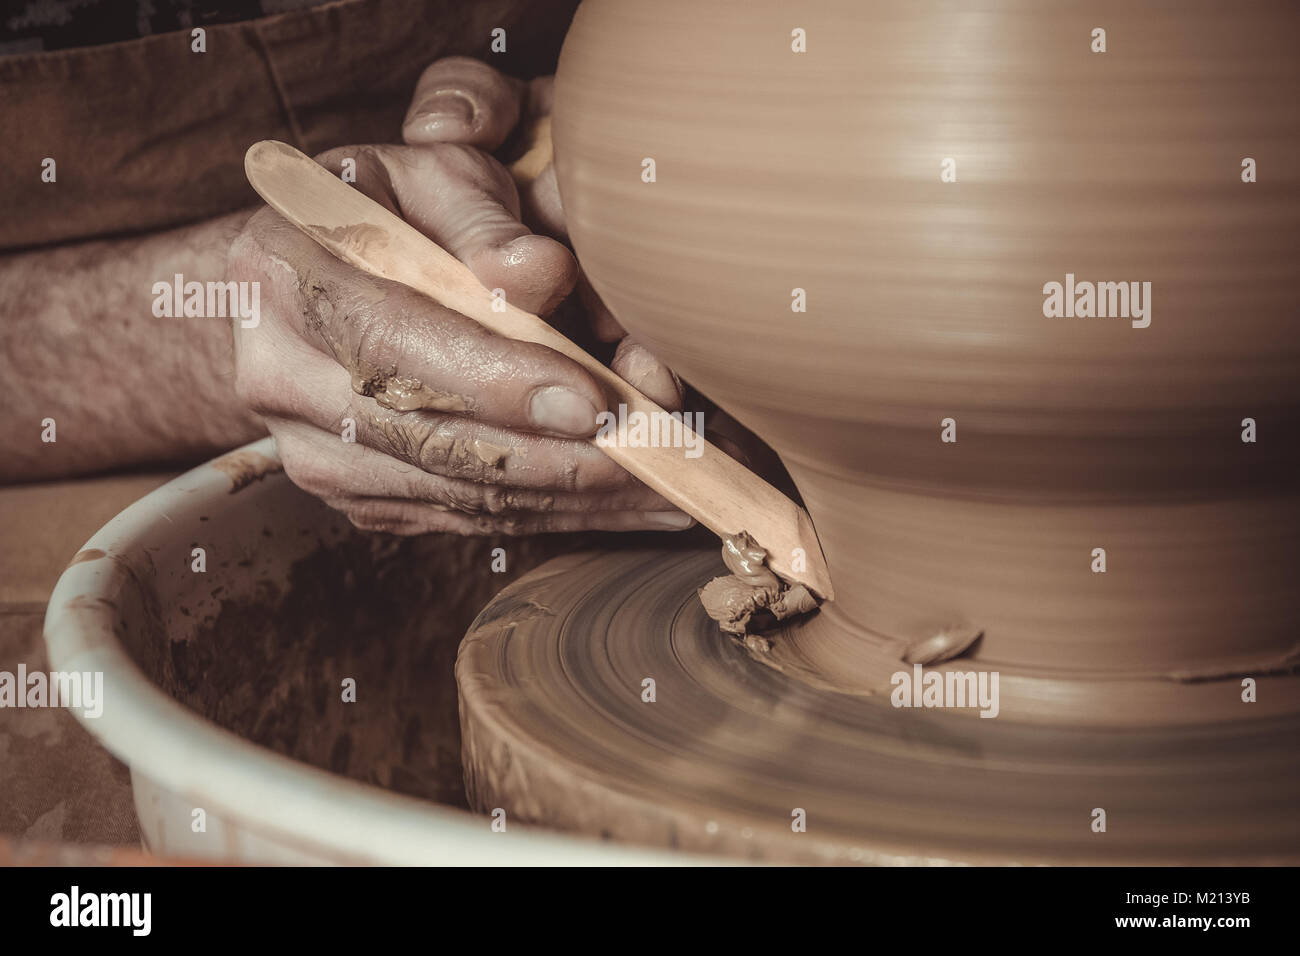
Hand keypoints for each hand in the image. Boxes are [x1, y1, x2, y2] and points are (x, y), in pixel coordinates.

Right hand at [227, 61, 691, 534]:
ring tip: (675, 486)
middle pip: (433, 440)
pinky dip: (556, 512)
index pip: (390, 341)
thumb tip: (538, 276)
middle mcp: (282, 378)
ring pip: (461, 495)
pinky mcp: (361, 498)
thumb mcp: (432, 174)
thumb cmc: (389, 210)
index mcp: (285, 275)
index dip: (493, 379)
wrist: (310, 278)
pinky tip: (630, 502)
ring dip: (576, 498)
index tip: (590, 401)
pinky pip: (467, 520)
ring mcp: (314, 453)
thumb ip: (481, 217)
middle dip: (560, 457)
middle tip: (664, 457)